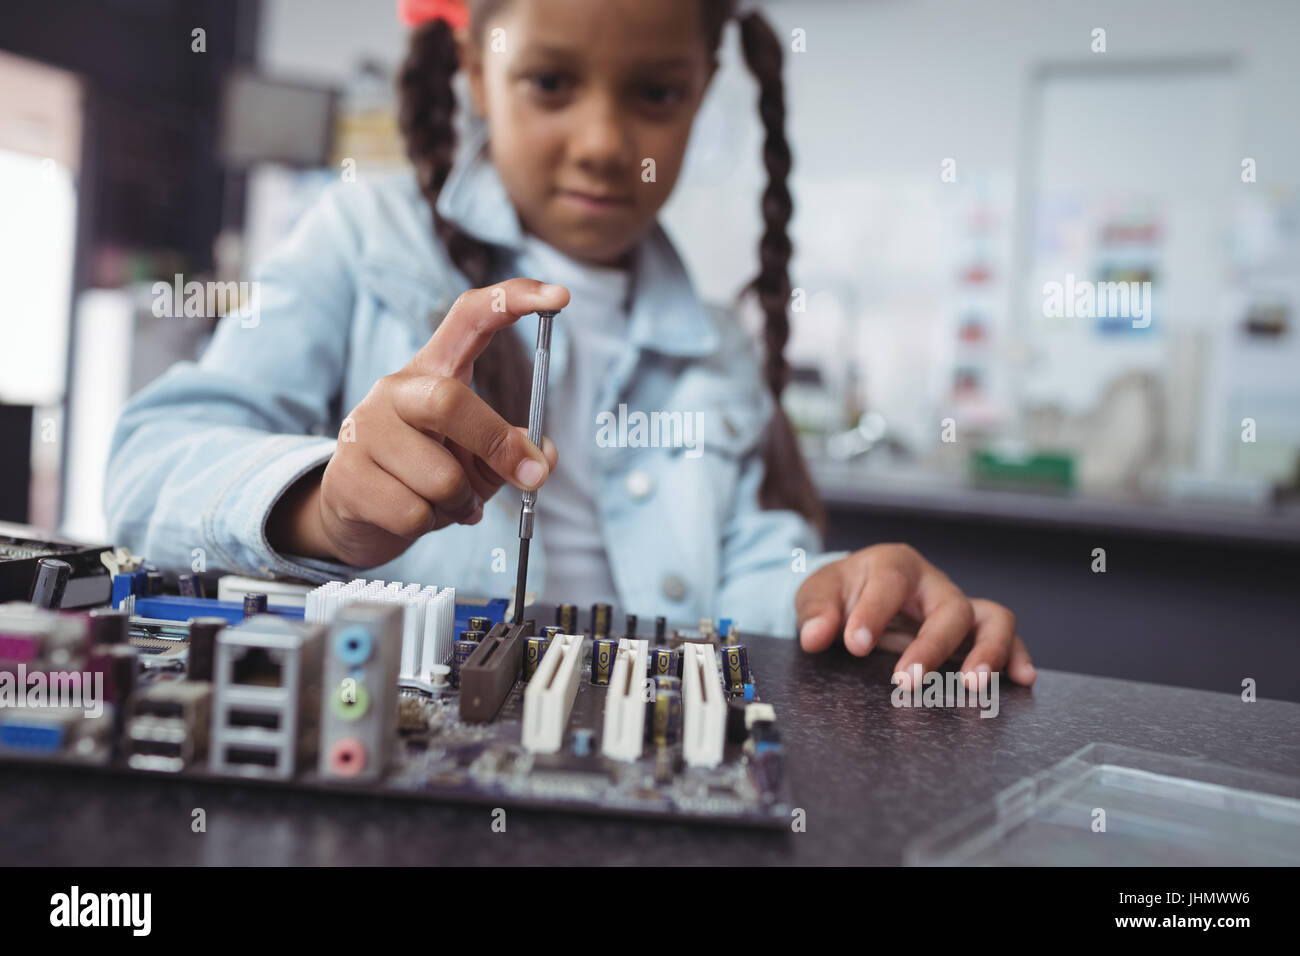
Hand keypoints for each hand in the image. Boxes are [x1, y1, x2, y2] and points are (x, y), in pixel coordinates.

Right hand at [269, 278, 567, 567]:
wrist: (355, 513)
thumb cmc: (426, 475)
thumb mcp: (479, 458)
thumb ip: (514, 451)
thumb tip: (542, 457)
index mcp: (434, 371)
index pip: (469, 317)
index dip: (514, 299)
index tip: (560, 296)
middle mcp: (395, 390)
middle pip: (449, 401)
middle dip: (496, 445)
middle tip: (530, 477)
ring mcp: (364, 430)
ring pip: (439, 476)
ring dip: (460, 504)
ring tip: (447, 504)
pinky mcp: (347, 478)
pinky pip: (414, 513)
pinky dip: (431, 526)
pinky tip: (417, 516)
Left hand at [795, 543, 1036, 686]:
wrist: (858, 593)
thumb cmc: (842, 591)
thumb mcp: (818, 593)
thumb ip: (816, 611)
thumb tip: (815, 636)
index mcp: (894, 565)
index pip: (890, 584)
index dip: (873, 614)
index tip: (855, 644)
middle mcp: (933, 584)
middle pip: (950, 606)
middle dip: (931, 645)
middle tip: (906, 681)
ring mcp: (957, 607)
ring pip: (992, 618)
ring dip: (988, 651)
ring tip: (974, 684)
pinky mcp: (971, 632)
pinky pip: (1005, 638)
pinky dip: (1016, 656)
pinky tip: (1021, 679)